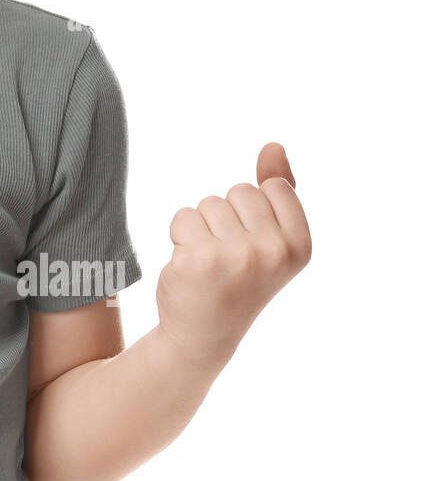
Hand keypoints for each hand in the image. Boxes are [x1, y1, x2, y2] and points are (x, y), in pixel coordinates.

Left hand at [155, 142, 312, 369]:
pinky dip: (180, 235)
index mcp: (300, 246)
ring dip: (202, 227)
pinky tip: (189, 265)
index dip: (255, 210)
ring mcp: (237, 255)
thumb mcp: (271, 239)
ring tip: (210, 261)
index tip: (254, 244)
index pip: (274, 187)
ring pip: (208, 203)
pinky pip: (183, 216)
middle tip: (229, 256)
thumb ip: (277, 191)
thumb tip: (274, 147)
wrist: (204, 334)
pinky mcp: (199, 258)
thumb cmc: (239, 281)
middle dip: (227, 216)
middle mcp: (273, 251)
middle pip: (239, 191)